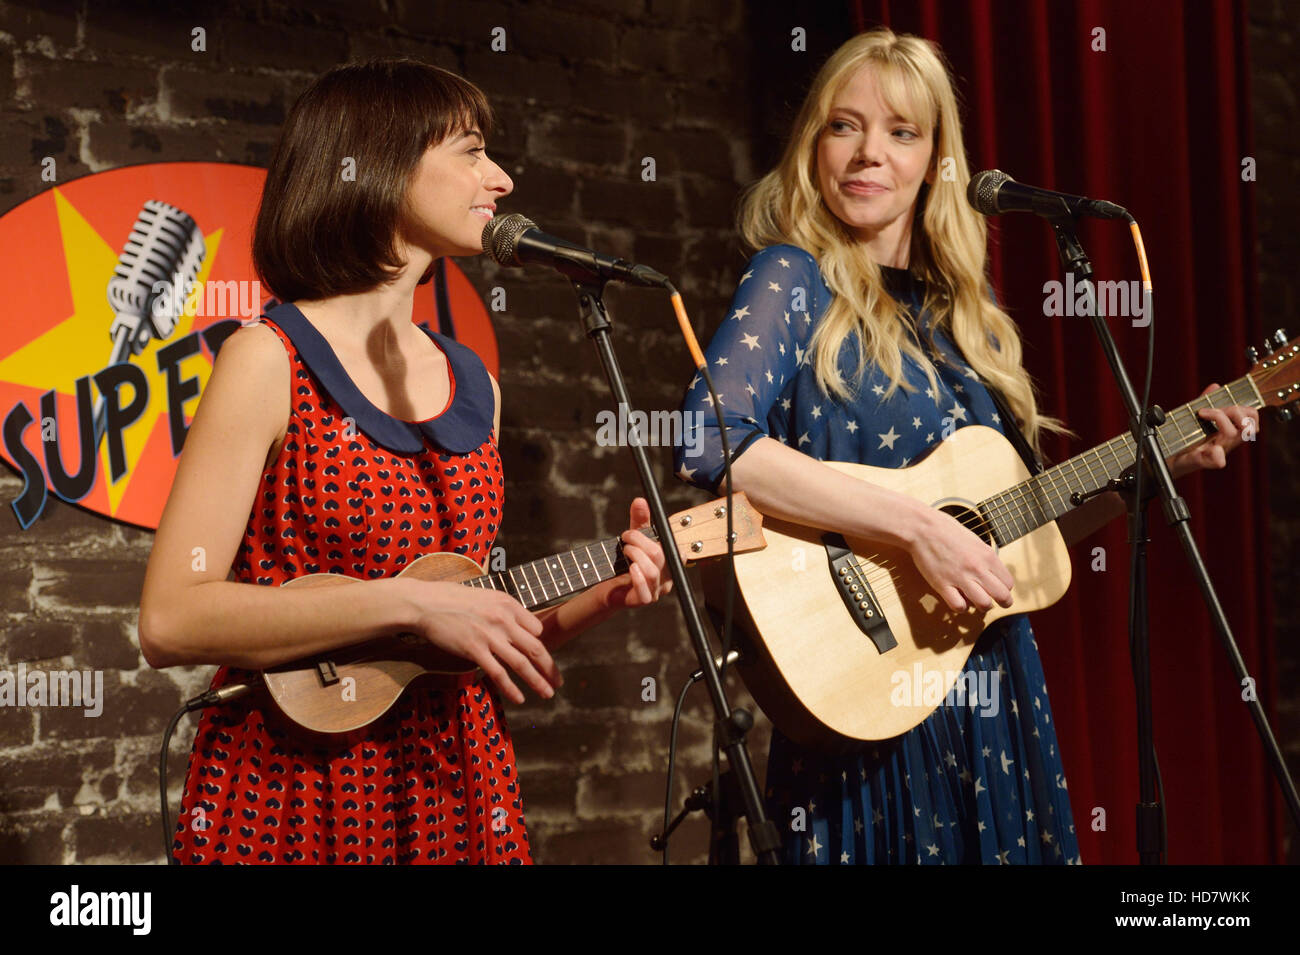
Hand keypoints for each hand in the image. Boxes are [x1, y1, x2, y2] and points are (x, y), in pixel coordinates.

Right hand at [401, 579, 557, 704]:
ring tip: (548, 693)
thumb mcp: (485, 596)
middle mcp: (503, 619)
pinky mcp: (474, 650)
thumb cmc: (452, 598)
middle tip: (558, 681)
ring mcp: (490, 636)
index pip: (536, 628)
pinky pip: (498, 673)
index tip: (541, 657)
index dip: (540, 643)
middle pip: (536, 648)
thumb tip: (516, 627)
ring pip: (522, 664)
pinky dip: (512, 688)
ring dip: (538, 682)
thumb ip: (503, 611)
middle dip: (550, 668)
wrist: (426, 603)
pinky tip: (520, 698)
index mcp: (508, 604)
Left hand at [603, 497, 670, 609]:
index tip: (638, 530)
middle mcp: (668, 577)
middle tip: (626, 537)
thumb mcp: (634, 538)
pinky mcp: (644, 600)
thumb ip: (639, 520)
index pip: (677, 550)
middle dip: (640, 542)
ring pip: (653, 572)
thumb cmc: (626, 562)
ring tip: (625, 551)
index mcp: (670, 562)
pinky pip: (646, 591)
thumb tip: (640, 501)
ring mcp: (658, 590)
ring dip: (636, 556)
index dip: (659, 538)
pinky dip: (638, 577)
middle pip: (661, 556)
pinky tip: (630, 568)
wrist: (609, 587)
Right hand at [906, 507, 1014, 613]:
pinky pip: (959, 606)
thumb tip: (992, 574)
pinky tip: (958, 598)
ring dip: (982, 606)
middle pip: (1002, 596)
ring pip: (984, 604)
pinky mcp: (942, 585)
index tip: (997, 588)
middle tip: (995, 602)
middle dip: (1002, 602)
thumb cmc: (947, 532)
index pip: (1008, 583)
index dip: (1004, 589)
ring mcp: (960, 577)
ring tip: (975, 601)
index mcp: (987, 556)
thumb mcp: (975, 542)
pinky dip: (960, 607)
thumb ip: (986, 559)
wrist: (923, 528)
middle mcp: (977, 568)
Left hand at [1167, 383, 1258, 478]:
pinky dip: (1216, 454)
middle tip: (1210, 410)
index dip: (1248, 410)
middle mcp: (1226, 442)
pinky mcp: (1201, 461)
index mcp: (1227, 431)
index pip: (1251, 418)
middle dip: (1234, 411)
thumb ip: (1205, 402)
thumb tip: (1215, 386)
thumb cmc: (1184, 440)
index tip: (1226, 404)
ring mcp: (1215, 452)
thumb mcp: (1195, 419)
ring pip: (1233, 435)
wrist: (1168, 459)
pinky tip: (1210, 448)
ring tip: (1203, 414)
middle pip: (1248, 424)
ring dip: (1222, 420)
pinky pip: (1217, 460)